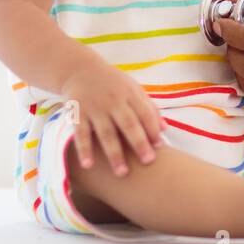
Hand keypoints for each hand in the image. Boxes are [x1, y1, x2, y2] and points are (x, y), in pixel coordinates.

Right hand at [61, 59, 165, 176]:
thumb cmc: (113, 84)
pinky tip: (89, 165)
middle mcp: (113, 100)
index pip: (145, 113)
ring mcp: (95, 107)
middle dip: (139, 143)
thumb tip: (165, 129)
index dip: (153, 129)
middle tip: (148, 162)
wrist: (80, 70)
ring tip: (122, 173)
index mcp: (130, 94)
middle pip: (128, 124)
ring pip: (106, 133)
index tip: (160, 148)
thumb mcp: (133, 89)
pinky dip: (84, 149)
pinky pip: (81, 133)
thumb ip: (149, 107)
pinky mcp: (78, 113)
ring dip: (114, 153)